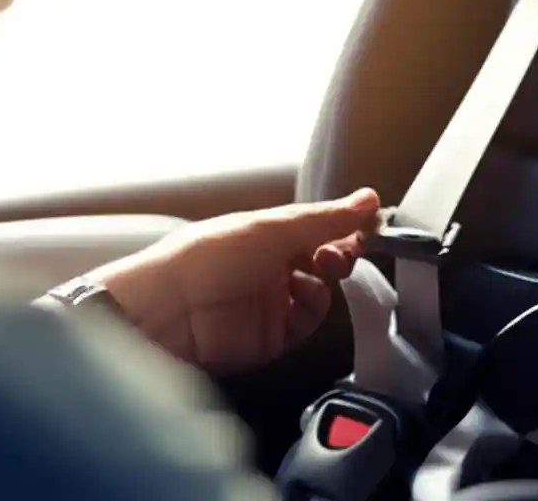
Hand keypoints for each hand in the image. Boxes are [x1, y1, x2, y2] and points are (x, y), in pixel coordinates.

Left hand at [88, 189, 379, 373]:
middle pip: (322, 261)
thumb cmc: (208, 257)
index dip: (342, 226)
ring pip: (320, 293)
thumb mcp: (272, 228)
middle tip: (342, 251)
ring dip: (328, 281)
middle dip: (339, 253)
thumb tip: (370, 198)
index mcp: (264, 232)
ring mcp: (269, 302)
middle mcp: (268, 266)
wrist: (168, 312)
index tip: (367, 224)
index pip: (316, 228)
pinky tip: (308, 298)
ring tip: (322, 271)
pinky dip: (314, 312)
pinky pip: (306, 325)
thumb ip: (325, 218)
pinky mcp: (270, 338)